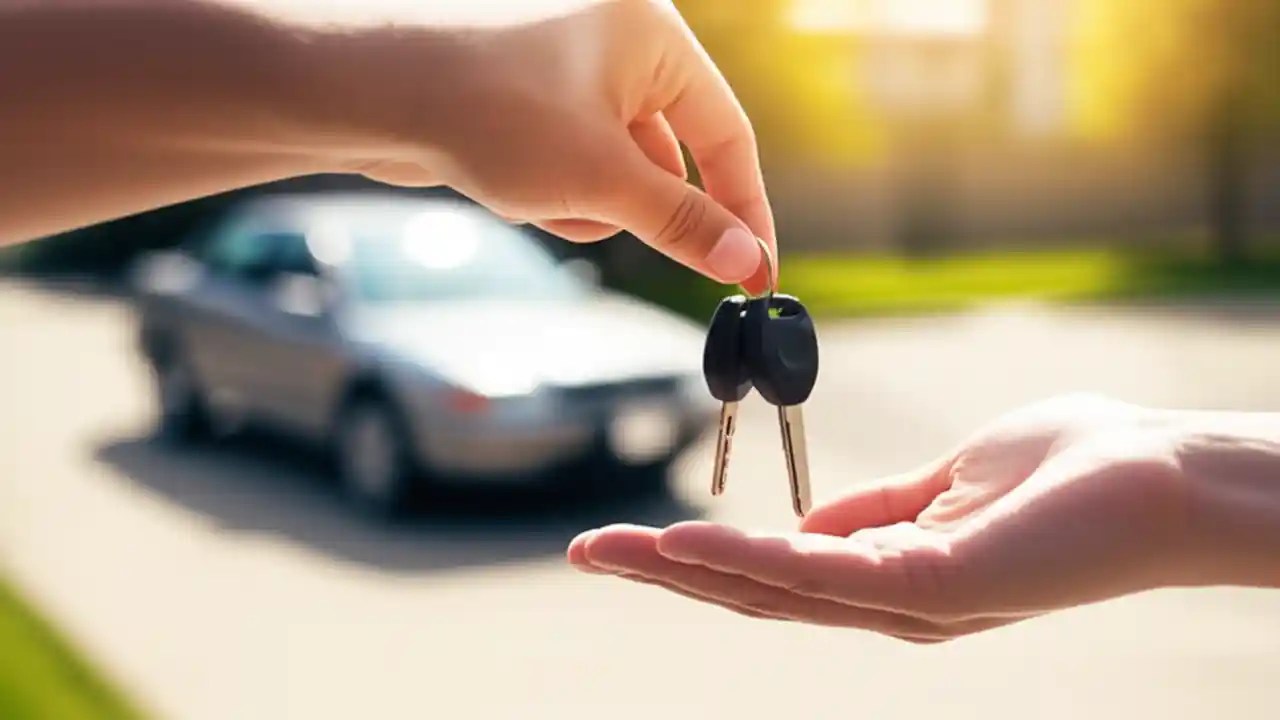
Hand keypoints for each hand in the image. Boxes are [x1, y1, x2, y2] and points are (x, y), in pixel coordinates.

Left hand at [332, 0, 775, 292]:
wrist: (363, 84)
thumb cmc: (488, 107)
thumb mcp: (601, 178)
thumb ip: (681, 222)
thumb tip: (743, 260)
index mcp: (651, 32)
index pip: (727, 132)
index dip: (745, 209)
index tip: (756, 272)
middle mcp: (614, 38)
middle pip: (665, 155)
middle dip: (630, 204)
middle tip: (601, 223)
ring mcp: (563, 65)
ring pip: (611, 167)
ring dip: (585, 201)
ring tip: (533, 188)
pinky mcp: (523, 95)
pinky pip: (567, 160)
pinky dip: (549, 187)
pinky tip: (505, 181)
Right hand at [569, 394, 1199, 642]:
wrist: (1166, 474)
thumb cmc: (1071, 471)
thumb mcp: (944, 483)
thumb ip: (870, 509)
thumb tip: (798, 524)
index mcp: (890, 572)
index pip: (775, 572)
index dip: (699, 559)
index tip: (633, 538)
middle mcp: (891, 601)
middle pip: (757, 593)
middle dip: (665, 576)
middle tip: (586, 554)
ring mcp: (913, 601)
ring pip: (774, 591)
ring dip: (684, 572)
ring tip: (609, 553)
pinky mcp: (937, 586)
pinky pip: (822, 572)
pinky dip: (747, 561)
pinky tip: (686, 547)